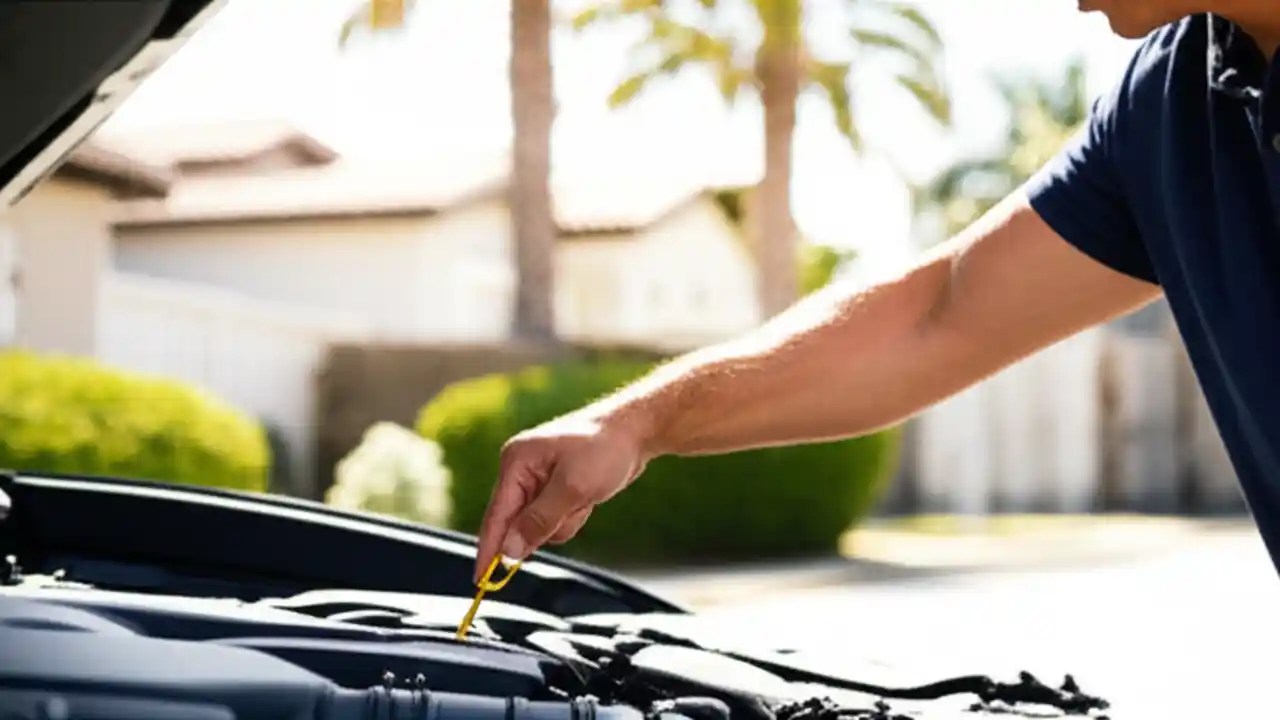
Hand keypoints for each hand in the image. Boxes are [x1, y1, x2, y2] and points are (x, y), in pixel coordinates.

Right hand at [473, 412, 649, 580]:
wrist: (636, 432)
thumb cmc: (605, 448)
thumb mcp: (573, 488)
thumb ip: (538, 521)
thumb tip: (509, 551)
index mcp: (516, 462)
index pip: (496, 515)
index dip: (489, 550)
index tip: (481, 582)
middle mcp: (522, 471)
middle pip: (518, 523)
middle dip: (546, 525)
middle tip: (574, 505)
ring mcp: (539, 481)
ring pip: (540, 526)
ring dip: (565, 520)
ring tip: (586, 495)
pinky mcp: (556, 489)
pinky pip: (556, 520)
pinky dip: (573, 516)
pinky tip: (589, 497)